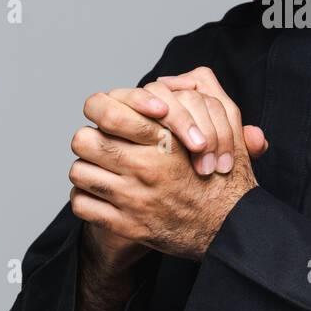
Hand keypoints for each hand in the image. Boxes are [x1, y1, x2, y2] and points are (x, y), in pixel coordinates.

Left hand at [68, 71, 262, 260]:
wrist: (231, 227)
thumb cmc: (225, 176)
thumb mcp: (225, 127)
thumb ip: (204, 94)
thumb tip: (170, 83)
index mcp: (163, 139)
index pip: (105, 111)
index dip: (100, 110)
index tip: (107, 119)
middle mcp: (144, 167)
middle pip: (83, 140)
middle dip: (90, 140)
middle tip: (101, 144)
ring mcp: (133, 198)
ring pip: (79, 172)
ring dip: (88, 170)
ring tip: (101, 171)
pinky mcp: (127, 226)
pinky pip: (82, 205)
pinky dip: (86, 199)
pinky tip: (100, 196)